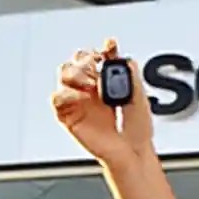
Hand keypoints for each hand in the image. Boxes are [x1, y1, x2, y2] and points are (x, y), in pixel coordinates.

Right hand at [51, 38, 154, 166]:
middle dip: (85, 59)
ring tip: (90, 84)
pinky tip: (81, 97)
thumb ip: (132, 78)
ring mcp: (79, 100)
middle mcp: (91, 88)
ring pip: (64, 74)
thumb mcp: (140, 100)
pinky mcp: (69, 115)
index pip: (99, 57)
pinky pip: (58, 98)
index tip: (111, 46)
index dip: (103, 50)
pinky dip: (67, 94)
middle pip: (77, 61)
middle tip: (96, 67)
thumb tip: (127, 60)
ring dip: (75, 73)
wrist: (133, 152)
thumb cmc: (137, 130)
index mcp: (107, 81)